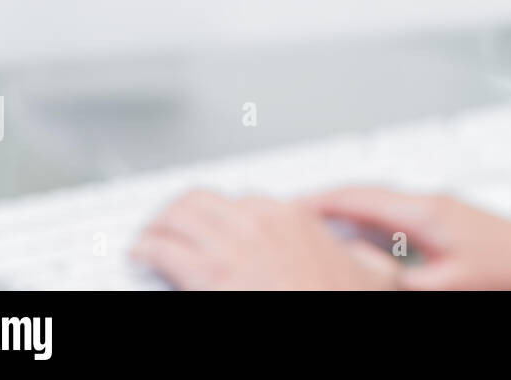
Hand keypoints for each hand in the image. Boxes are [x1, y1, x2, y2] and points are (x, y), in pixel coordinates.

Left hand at [129, 189, 399, 289]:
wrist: (335, 311)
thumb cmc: (343, 298)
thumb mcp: (372, 272)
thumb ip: (363, 255)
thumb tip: (366, 255)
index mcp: (294, 219)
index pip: (243, 201)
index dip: (222, 215)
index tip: (212, 228)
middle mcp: (260, 223)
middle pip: (203, 200)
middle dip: (180, 212)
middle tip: (167, 226)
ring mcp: (234, 248)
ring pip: (178, 215)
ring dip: (157, 225)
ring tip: (147, 237)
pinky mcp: (210, 277)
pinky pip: (163, 249)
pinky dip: (145, 249)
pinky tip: (139, 256)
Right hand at [298, 187, 510, 289]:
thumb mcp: (446, 286)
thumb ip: (396, 280)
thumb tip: (354, 276)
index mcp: (424, 209)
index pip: (353, 195)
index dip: (312, 202)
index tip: (279, 208)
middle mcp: (430, 204)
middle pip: (361, 197)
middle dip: (322, 206)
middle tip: (286, 218)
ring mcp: (441, 214)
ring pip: (378, 210)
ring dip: (345, 219)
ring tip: (312, 233)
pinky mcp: (451, 229)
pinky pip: (396, 223)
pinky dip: (369, 232)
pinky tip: (361, 250)